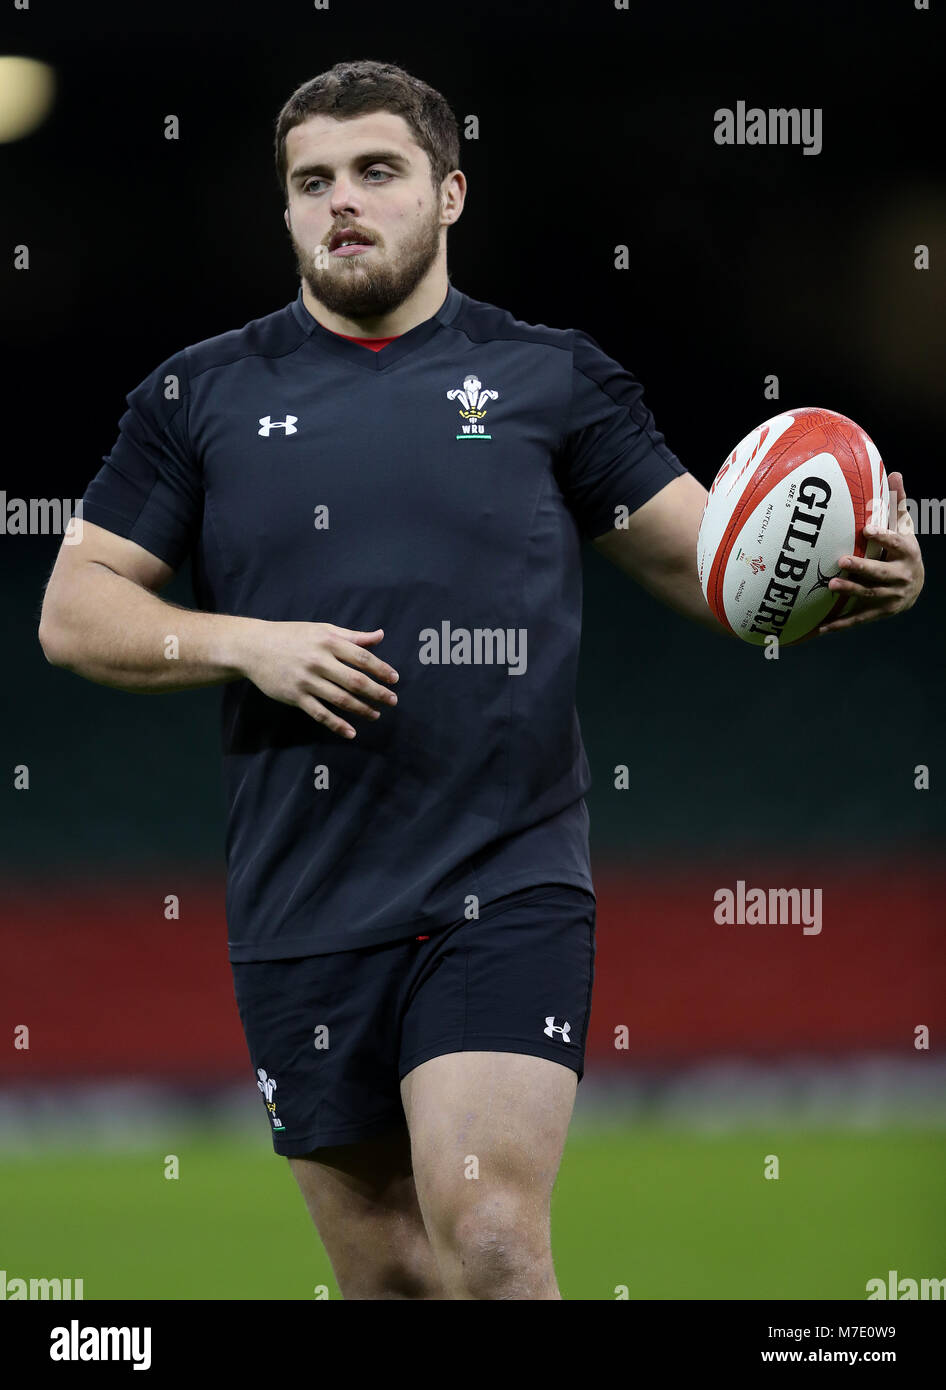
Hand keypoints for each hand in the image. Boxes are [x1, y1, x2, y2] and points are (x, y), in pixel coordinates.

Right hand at [241, 621, 398, 737]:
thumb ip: (352, 636)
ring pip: (341, 699)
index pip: (362, 657)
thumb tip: (380, 636)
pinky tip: (350, 732)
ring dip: (362, 709)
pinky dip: (337, 725)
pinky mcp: (295, 697)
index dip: (381, 669)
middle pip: (355, 681)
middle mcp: (319, 661)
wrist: (254, 647)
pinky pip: (320, 713)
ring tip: (376, 715)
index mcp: (328, 642)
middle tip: (392, 700)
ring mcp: (307, 680)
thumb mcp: (322, 629)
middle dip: (377, 692)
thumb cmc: (292, 636)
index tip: (395, 680)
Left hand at [815, 472, 923, 634]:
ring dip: (850, 591)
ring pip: (870, 594)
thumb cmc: (902, 551)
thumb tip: (895, 473)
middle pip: (881, 572)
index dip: (882, 536)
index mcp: (907, 552)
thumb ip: (896, 503)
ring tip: (830, 586)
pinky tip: (821, 628)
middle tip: (841, 560)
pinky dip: (840, 625)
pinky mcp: (880, 612)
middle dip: (862, 568)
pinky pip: (859, 618)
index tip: (867, 528)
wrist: (914, 587)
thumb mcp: (903, 528)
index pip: (895, 543)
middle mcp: (901, 576)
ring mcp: (891, 596)